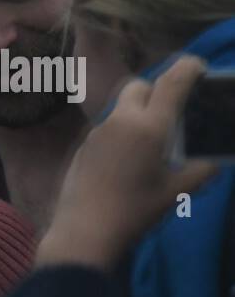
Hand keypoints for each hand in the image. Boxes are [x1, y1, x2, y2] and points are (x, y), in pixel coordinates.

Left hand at [38, 55, 218, 271]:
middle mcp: (120, 121)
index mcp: (149, 126)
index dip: (187, 68)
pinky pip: (106, 129)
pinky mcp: (82, 147)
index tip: (197, 65)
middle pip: (139, 87)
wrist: (85, 231)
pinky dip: (119, 133)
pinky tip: (123, 161)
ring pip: (119, 109)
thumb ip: (200, 171)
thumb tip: (213, 163)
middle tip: (169, 111)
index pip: (171, 82)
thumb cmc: (135, 210)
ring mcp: (97, 133)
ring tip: (148, 141)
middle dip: (155, 91)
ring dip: (136, 114)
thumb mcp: (176, 192)